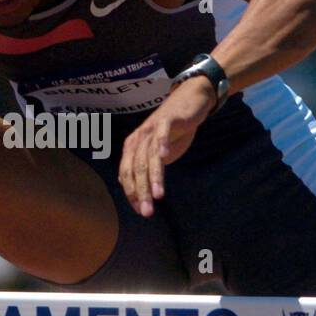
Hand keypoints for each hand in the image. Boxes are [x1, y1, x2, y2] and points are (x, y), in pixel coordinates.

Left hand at [118, 76, 215, 216]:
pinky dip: (162, 142)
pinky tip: (164, 155)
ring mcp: (152, 129)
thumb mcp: (157, 155)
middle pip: (136, 168)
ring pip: (149, 156)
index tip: (140, 211)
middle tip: (147, 212)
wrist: (189, 102)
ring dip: (153, 177)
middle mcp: (138, 139)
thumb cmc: (172, 132)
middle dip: (141, 192)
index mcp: (132, 148)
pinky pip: (162, 132)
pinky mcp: (167, 120)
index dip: (132, 193)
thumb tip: (138, 194)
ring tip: (158, 195)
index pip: (126, 174)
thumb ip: (147, 171)